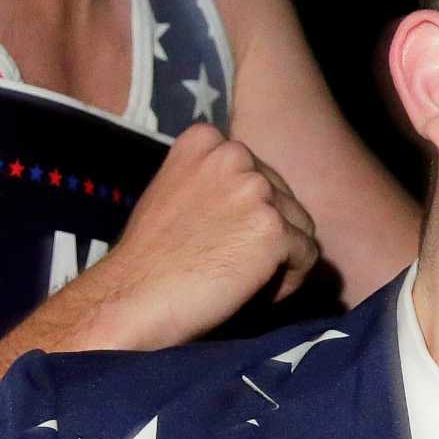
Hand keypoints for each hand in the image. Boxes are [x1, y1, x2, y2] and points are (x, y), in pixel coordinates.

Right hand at [74, 123, 320, 348]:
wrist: (131, 297)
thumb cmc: (150, 258)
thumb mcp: (177, 193)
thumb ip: (218, 183)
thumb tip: (263, 197)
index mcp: (207, 140)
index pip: (260, 177)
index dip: (248, 216)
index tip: (221, 241)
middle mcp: (234, 154)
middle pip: (286, 201)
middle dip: (267, 239)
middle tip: (231, 268)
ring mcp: (256, 189)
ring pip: (302, 229)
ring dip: (280, 261)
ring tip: (237, 281)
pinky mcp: (273, 228)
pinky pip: (308, 258)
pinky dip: (287, 283)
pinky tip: (247, 294)